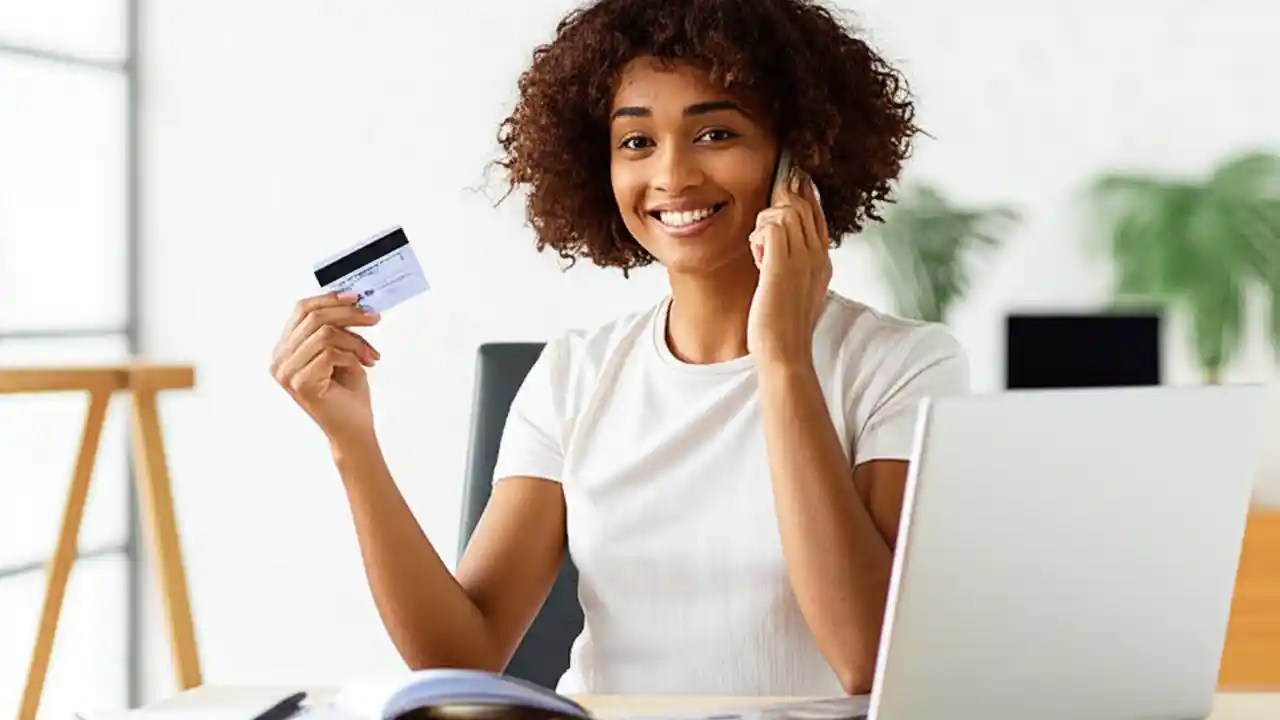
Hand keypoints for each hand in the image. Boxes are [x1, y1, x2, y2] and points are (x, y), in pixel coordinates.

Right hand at [270, 291, 382, 443]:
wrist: (353, 429)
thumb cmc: (347, 392)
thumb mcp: (341, 350)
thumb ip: (335, 327)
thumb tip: (350, 299)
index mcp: (284, 349)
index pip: (301, 310)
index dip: (329, 298)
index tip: (355, 296)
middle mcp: (279, 360)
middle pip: (314, 317)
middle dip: (349, 314)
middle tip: (374, 317)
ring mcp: (287, 372)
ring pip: (324, 333)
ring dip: (355, 340)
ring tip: (370, 354)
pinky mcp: (301, 383)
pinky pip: (331, 353)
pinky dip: (353, 355)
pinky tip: (362, 367)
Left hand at [747, 165, 832, 369]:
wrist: (785, 354)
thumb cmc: (784, 328)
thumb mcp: (797, 292)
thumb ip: (795, 268)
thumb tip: (778, 249)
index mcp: (823, 262)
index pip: (817, 215)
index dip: (804, 194)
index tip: (794, 178)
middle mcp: (817, 258)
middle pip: (804, 206)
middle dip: (783, 197)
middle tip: (771, 192)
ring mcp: (801, 262)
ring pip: (788, 211)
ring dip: (767, 219)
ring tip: (759, 243)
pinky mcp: (781, 269)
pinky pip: (773, 227)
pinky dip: (761, 232)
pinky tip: (756, 250)